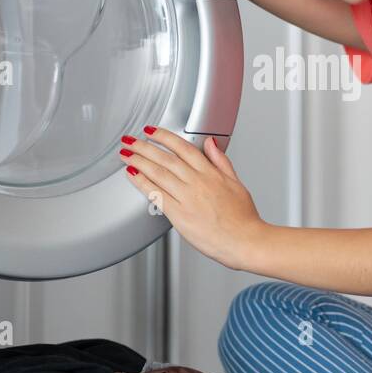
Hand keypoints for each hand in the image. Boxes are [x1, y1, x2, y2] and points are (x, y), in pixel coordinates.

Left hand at [119, 126, 265, 271]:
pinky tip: (132, 175)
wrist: (245, 241)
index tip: (152, 131)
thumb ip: (221, 161)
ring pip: (158, 172)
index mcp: (211, 173)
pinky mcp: (179, 214)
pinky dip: (142, 182)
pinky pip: (156, 194)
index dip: (164, 136)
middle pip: (165, 158)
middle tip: (131, 139)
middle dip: (145, 146)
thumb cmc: (243, 218)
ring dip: (139, 160)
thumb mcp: (236, 183)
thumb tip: (212, 143)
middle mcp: (197, 182)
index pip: (183, 147)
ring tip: (126, 153)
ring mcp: (187, 197)